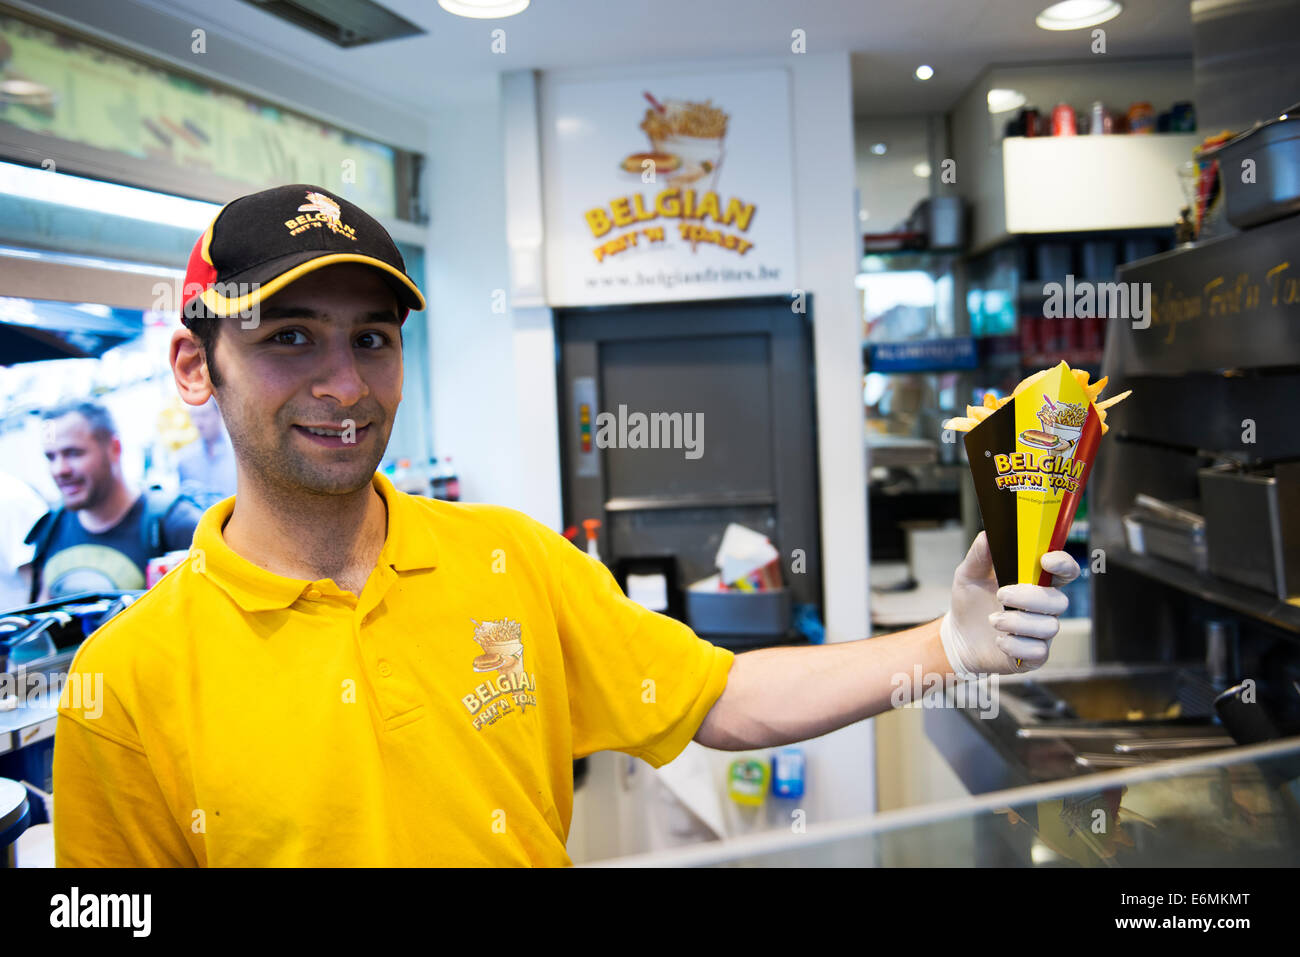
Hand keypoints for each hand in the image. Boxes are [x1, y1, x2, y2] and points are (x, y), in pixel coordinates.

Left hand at [940, 531, 1080, 676]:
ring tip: (992, 620)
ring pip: (1049, 626)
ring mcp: (1041, 632)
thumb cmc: (970, 602)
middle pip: (1059, 600)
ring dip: (1017, 622)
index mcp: (1035, 583)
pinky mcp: (1033, 655)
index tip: (1046, 561)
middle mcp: (1044, 607)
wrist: (958, 636)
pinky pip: (1038, 651)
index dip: (1064, 565)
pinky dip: (1016, 645)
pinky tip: (999, 640)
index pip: (1065, 571)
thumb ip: (979, 556)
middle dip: (1030, 597)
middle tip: (1001, 595)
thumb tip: (986, 536)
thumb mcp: (968, 575)